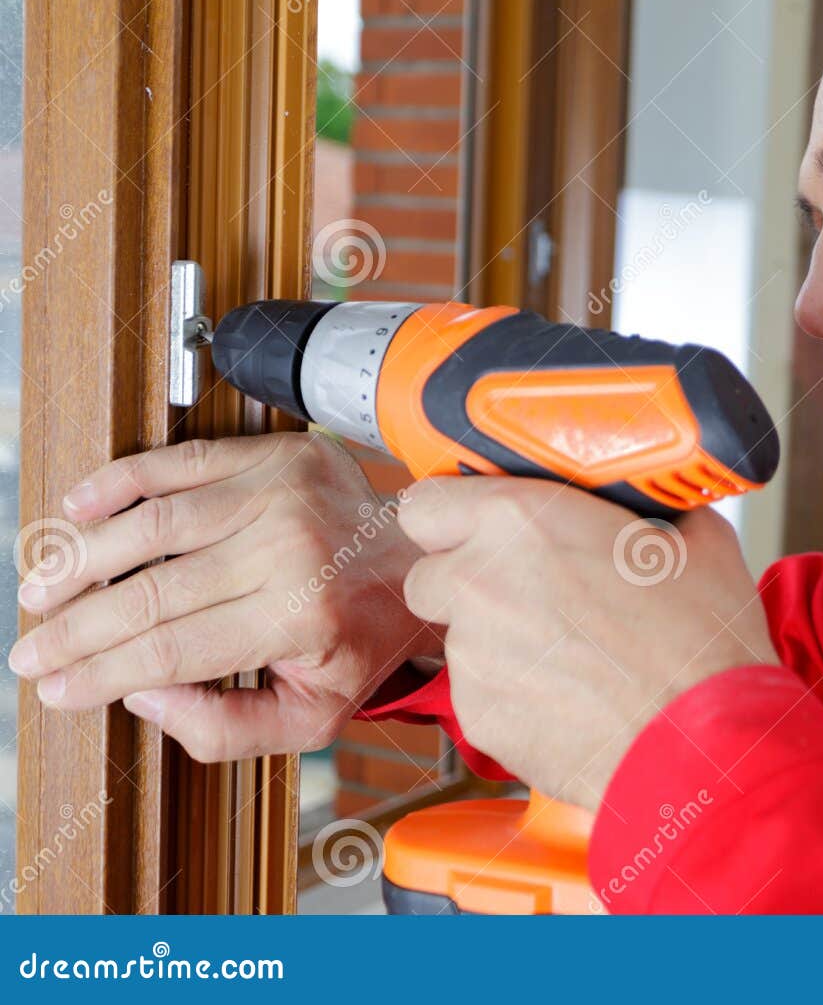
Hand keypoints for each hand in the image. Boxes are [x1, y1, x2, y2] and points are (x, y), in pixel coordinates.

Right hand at [8, 434, 433, 760]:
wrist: (423, 557)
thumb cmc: (364, 637)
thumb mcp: (317, 712)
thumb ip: (228, 728)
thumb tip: (143, 698)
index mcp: (298, 618)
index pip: (171, 651)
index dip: (98, 673)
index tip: (52, 688)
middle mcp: (289, 550)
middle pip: (150, 592)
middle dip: (75, 628)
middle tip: (30, 651)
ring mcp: (281, 494)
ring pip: (152, 523)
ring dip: (82, 558)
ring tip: (41, 589)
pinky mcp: (276, 455)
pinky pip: (178, 463)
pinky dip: (117, 484)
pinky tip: (76, 512)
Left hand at [398, 478, 775, 807]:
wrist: (702, 745)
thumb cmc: (700, 645)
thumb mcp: (695, 542)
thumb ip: (648, 514)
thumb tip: (653, 509)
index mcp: (521, 522)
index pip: (426, 504)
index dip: (453, 517)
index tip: (480, 527)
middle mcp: (481, 585)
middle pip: (429, 577)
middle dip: (468, 583)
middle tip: (530, 590)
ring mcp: (473, 657)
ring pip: (460, 639)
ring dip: (499, 641)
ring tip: (572, 654)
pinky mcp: (480, 718)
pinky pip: (482, 693)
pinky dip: (515, 693)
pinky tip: (572, 696)